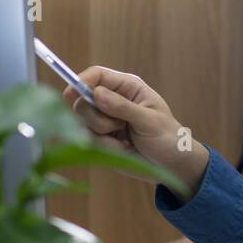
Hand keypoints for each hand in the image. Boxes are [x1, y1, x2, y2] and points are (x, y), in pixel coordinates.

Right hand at [63, 66, 208, 201]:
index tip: (70, 95)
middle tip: (119, 126)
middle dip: (96, 117)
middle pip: (83, 100)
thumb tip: (96, 93)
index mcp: (128, 87)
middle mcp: (113, 100)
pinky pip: (89, 140)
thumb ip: (123, 107)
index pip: (96, 76)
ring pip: (83, 122)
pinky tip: (123, 148)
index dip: (81, 82)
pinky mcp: (102, 138)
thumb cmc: (168, 138)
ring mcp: (105, 120)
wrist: (172, 166)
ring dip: (102, 134)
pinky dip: (105, 146)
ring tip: (126, 139)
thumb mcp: (149, 121)